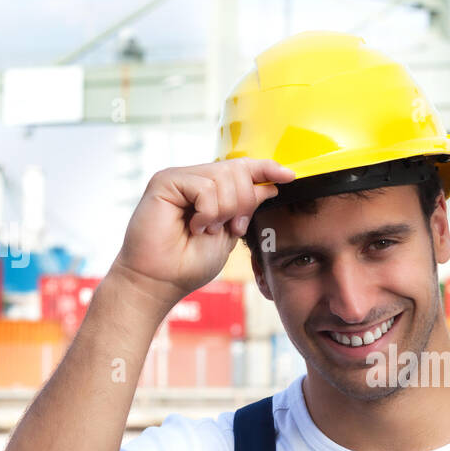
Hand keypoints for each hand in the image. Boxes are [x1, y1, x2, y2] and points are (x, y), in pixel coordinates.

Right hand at [112, 158, 295, 309]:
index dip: (266, 169)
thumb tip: (269, 184)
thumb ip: (245, 207)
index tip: (289, 176)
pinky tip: (195, 227)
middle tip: (231, 227)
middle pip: (238, 170)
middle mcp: (194, 178)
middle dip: (244, 202)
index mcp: (209, 190)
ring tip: (206, 230)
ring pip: (224, 176)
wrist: (159, 281)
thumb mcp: (228, 233)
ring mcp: (179, 178)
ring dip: (224, 210)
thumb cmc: (188, 264)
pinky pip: (205, 187)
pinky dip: (208, 212)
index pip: (242, 168)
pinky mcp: (164, 181)